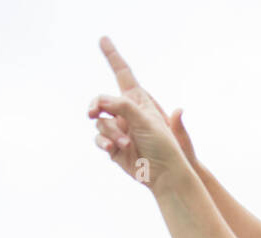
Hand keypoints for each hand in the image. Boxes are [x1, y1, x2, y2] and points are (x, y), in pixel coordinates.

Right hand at [88, 36, 185, 187]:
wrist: (165, 174)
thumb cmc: (164, 145)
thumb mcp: (147, 121)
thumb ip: (123, 106)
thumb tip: (100, 101)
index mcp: (139, 101)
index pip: (123, 73)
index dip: (113, 56)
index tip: (103, 39)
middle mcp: (127, 113)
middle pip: (102, 101)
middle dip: (97, 105)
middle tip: (95, 110)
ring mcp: (119, 129)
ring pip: (100, 122)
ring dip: (111, 132)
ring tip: (126, 144)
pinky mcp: (113, 146)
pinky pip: (99, 138)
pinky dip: (104, 143)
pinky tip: (114, 149)